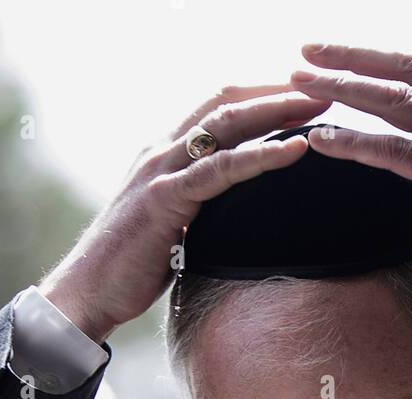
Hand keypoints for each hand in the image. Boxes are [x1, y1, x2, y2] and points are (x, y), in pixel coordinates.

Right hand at [39, 85, 331, 341]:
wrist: (87, 292)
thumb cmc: (129, 269)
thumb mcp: (171, 230)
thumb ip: (197, 213)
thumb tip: (232, 222)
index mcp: (163, 155)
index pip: (217, 110)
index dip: (259, 98)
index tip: (299, 99)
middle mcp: (161, 150)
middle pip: (227, 104)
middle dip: (277, 93)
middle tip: (324, 92)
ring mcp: (161, 170)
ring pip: (228, 125)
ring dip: (279, 112)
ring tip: (320, 109)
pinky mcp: (165, 198)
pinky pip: (221, 169)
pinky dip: (262, 156)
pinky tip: (296, 150)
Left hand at [290, 43, 411, 292]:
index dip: (381, 54)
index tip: (343, 51)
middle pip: (405, 69)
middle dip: (352, 56)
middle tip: (307, 51)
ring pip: (394, 101)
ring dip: (342, 89)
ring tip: (300, 84)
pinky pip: (395, 153)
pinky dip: (354, 143)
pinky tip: (322, 139)